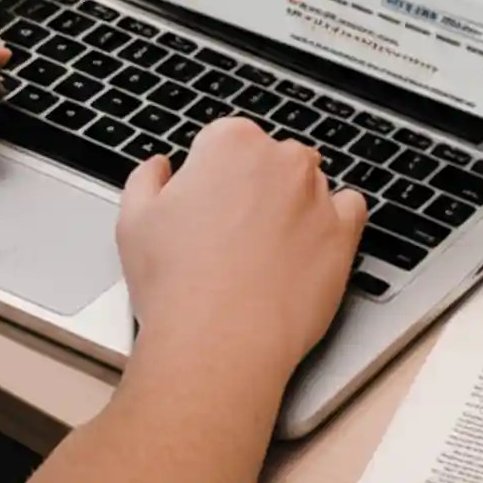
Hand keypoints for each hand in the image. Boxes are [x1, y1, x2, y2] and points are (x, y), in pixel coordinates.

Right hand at [117, 118, 368, 376]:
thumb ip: (147, 178)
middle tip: (228, 233)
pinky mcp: (344, 233)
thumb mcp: (134, 221)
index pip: (224, 141)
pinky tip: (307, 245)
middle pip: (269, 160)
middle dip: (253, 187)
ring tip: (263, 251)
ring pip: (308, 185)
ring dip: (291, 205)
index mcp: (231, 143)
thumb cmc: (175, 284)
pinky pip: (348, 209)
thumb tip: (159, 167)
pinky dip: (332, 221)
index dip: (209, 176)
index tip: (203, 206)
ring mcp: (317, 195)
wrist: (219, 342)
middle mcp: (281, 160)